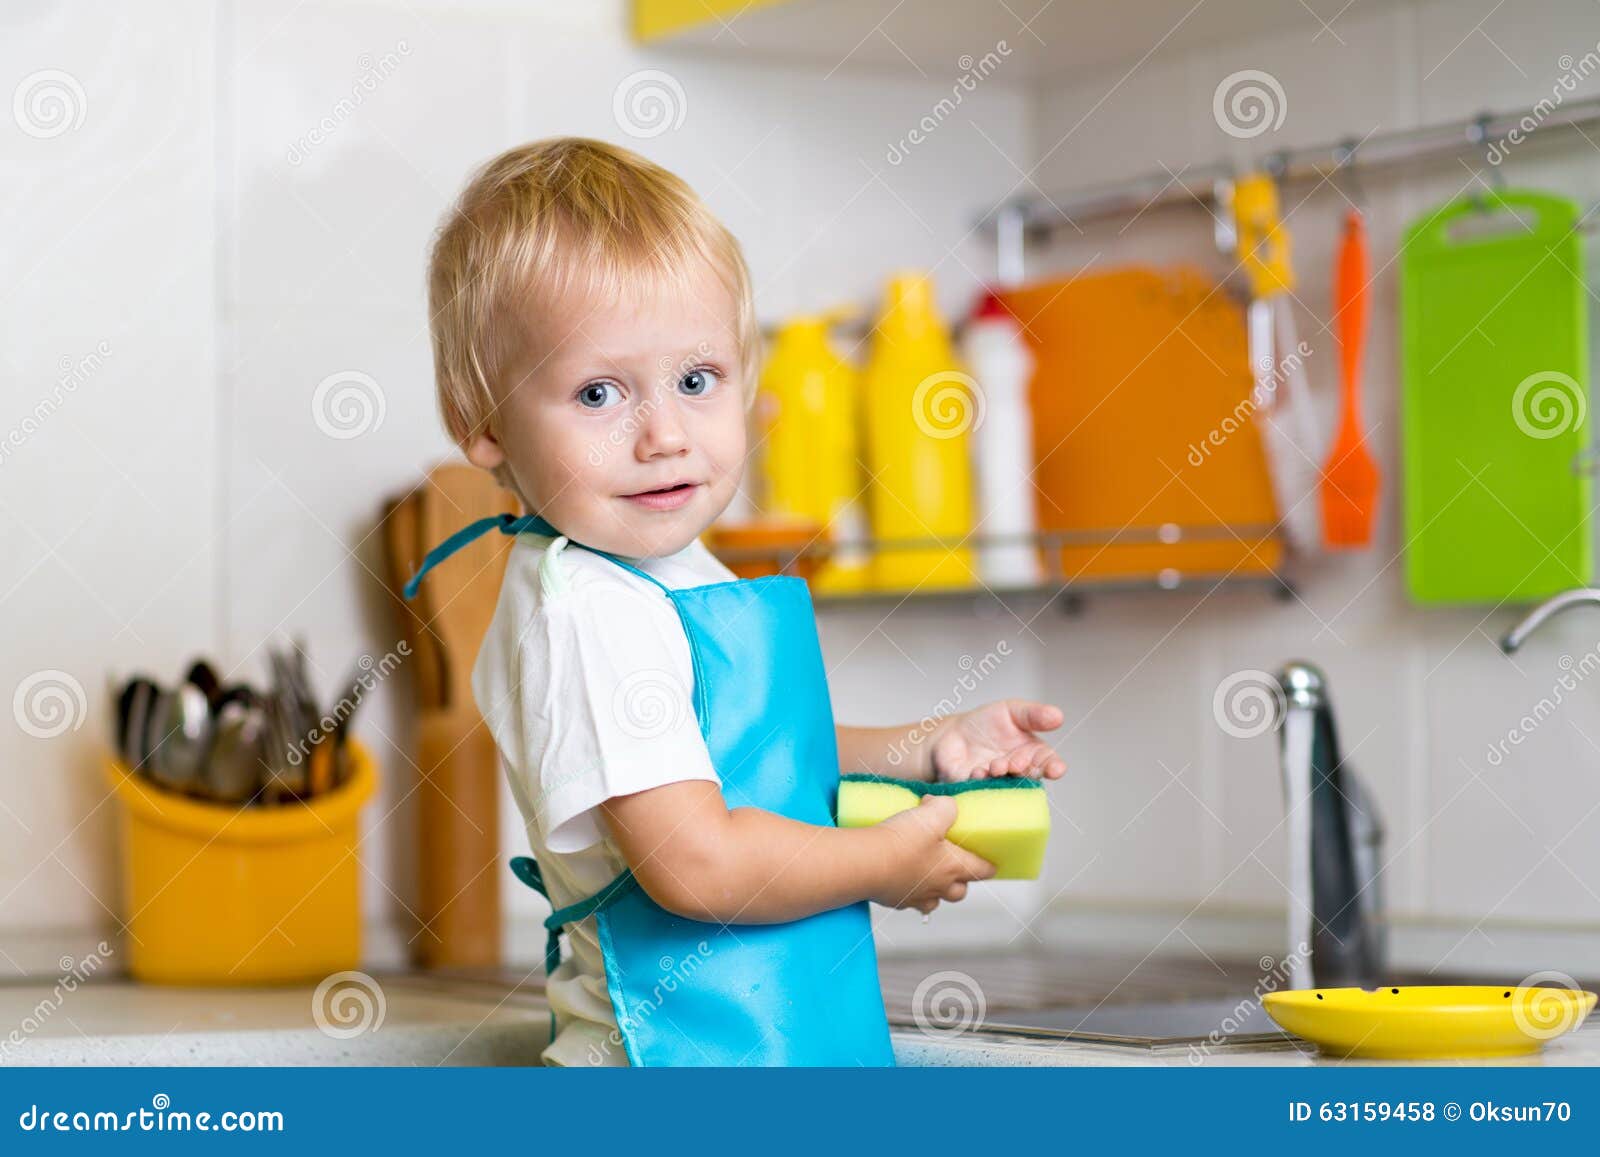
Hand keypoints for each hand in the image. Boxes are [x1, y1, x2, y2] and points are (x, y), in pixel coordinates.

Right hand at [870, 796, 995, 915]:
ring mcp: (917, 897)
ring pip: (935, 900)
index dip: (989, 865)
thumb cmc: (902, 841)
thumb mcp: (932, 813)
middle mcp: (939, 887)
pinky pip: (909, 901)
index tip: (991, 863)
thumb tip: (944, 805)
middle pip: (960, 891)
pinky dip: (909, 891)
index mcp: (954, 867)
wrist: (867, 863)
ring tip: (927, 874)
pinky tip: (901, 877)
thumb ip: (945, 806)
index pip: (983, 870)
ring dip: (935, 889)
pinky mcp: (896, 900)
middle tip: (955, 865)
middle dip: (961, 880)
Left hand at [928, 699, 1066, 782]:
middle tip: (1016, 763)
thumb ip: (1034, 714)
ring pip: (1006, 785)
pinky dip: (980, 782)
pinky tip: (977, 772)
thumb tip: (1058, 716)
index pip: (1048, 763)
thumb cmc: (987, 723)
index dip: (1054, 767)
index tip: (1056, 769)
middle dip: (1025, 771)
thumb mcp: (1012, 710)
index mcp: (1032, 754)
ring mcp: (998, 782)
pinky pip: (979, 789)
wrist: (952, 732)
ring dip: (1003, 777)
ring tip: (996, 766)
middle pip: (1028, 776)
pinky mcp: (976, 788)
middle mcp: (1017, 772)